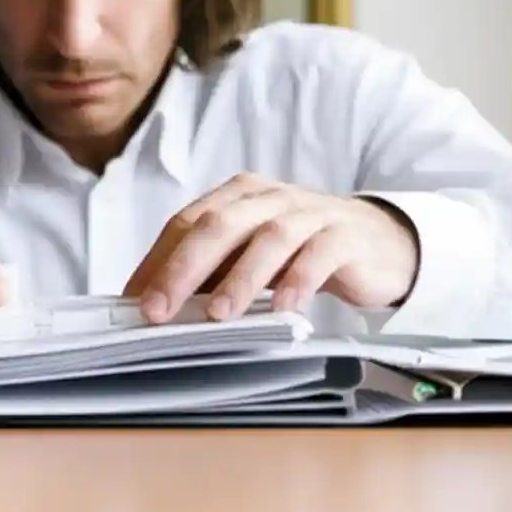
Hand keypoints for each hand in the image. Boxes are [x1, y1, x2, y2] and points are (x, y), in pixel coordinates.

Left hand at [122, 173, 418, 322]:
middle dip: (183, 269)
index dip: (157, 262)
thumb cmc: (300, 251)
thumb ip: (211, 271)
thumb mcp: (250, 257)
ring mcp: (309, 214)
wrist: (378, 243)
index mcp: (237, 197)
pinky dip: (298, 280)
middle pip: (218, 226)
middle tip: (159, 311)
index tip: (133, 302)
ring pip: (268, 239)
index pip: (186, 223)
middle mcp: (269, 198)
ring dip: (239, 279)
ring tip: (218, 314)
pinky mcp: (344, 237)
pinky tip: (284, 308)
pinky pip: (318, 255)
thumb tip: (157, 306)